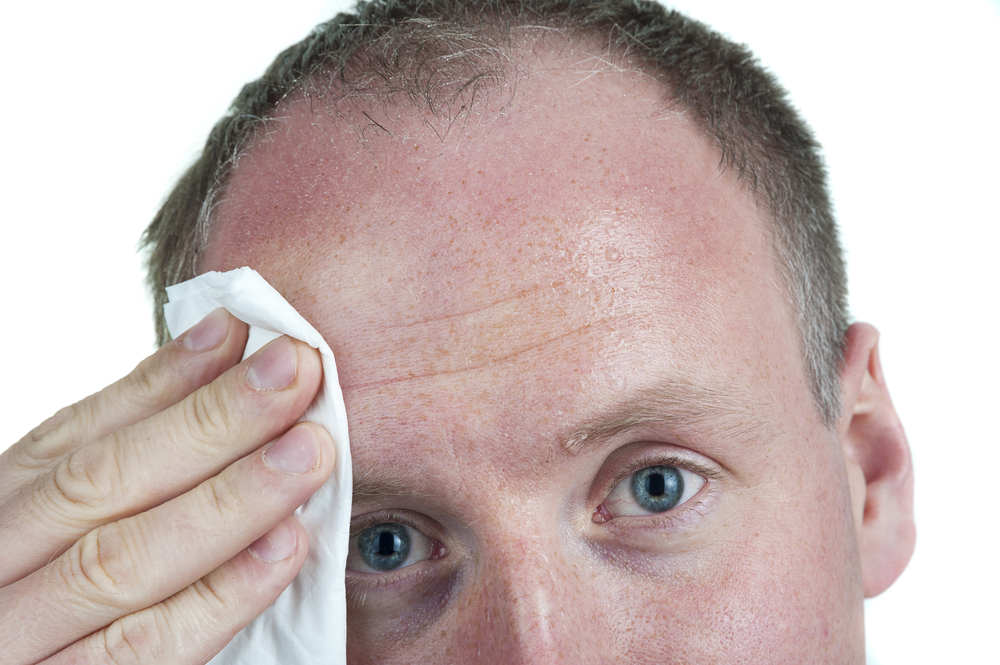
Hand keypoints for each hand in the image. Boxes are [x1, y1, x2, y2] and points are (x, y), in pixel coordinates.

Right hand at [0, 309, 334, 663]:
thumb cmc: (48, 610)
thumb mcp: (60, 534)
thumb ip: (131, 470)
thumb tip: (219, 365)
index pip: (75, 437)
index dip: (164, 382)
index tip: (242, 331)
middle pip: (101, 485)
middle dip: (210, 422)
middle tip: (295, 370)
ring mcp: (24, 646)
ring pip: (122, 561)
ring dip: (230, 498)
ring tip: (308, 450)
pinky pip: (146, 650)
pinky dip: (221, 595)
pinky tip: (284, 546)